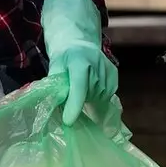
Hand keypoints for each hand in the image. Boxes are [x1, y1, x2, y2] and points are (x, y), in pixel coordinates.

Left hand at [40, 0, 118, 125]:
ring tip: (81, 92)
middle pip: (88, 96)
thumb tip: (51, 104)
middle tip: (69, 100)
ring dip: (88, 100)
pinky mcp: (114, 77)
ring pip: (98, 98)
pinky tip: (91, 90)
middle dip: (77, 103)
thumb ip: (54, 85)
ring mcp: (108, 72)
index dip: (74, 106)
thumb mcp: (55, 67)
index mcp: (79, 63)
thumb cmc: (64, 58)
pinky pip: (107, 96)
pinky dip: (97, 97)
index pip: (79, 88)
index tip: (68, 121)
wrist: (81, 45)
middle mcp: (97, 67)